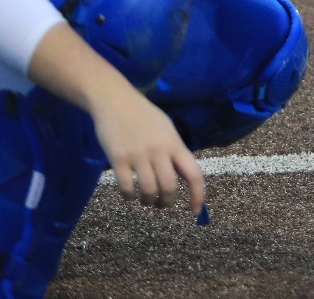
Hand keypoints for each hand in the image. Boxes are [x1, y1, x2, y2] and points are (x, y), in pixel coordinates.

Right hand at [91, 85, 205, 212]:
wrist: (115, 101)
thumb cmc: (143, 115)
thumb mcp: (167, 129)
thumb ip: (174, 151)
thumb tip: (183, 175)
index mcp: (175, 144)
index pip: (194, 174)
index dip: (198, 195)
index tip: (195, 211)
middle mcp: (159, 151)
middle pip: (169, 187)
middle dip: (167, 202)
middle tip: (162, 204)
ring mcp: (138, 156)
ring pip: (148, 191)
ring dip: (148, 201)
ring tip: (146, 200)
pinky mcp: (117, 159)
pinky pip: (126, 187)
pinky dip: (129, 196)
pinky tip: (129, 194)